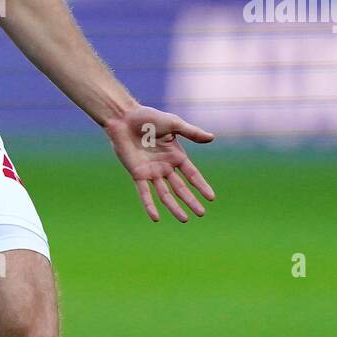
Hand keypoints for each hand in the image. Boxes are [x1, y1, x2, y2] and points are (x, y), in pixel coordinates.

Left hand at [105, 104, 215, 221]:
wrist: (124, 118)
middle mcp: (165, 166)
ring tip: (184, 219)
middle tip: (201, 213)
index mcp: (176, 155)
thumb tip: (212, 138)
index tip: (211, 198)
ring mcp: (151, 172)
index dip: (201, 186)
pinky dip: (149, 205)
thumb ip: (191, 133)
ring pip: (165, 194)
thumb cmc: (148, 118)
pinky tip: (156, 218)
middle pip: (180, 188)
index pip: (192, 175)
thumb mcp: (173, 124)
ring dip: (174, 207)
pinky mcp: (137, 174)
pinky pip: (144, 193)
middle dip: (191, 201)